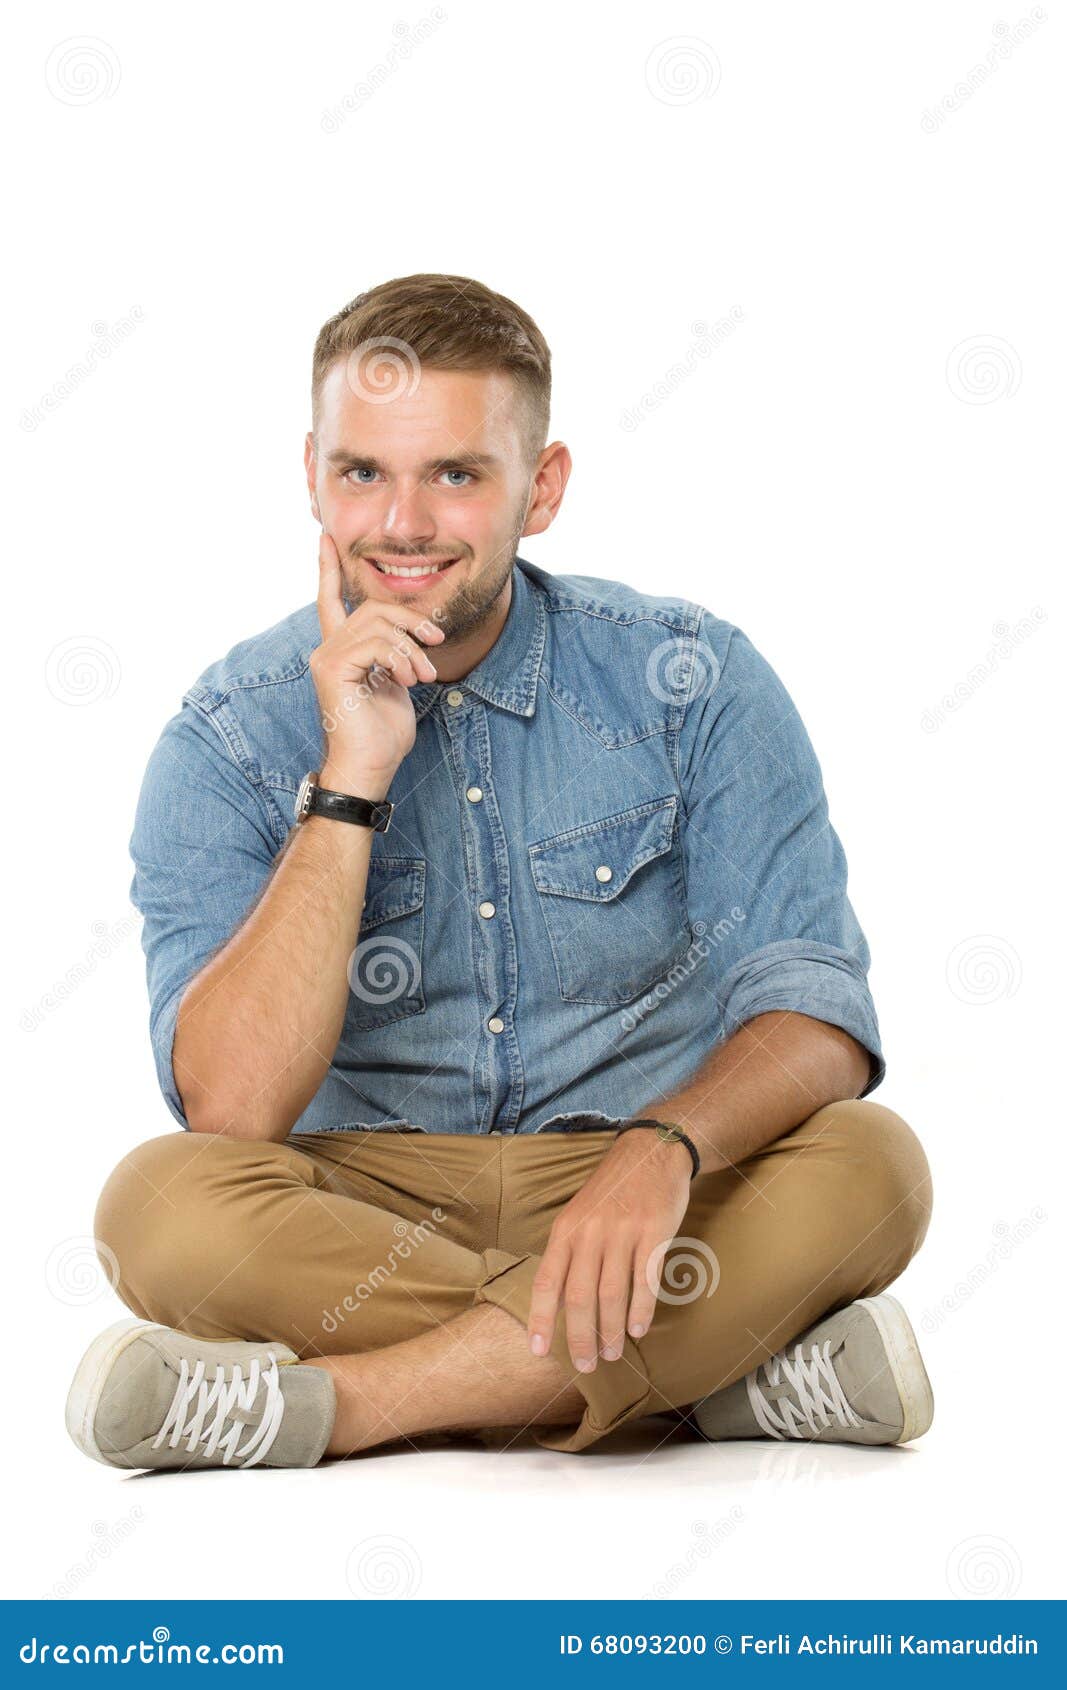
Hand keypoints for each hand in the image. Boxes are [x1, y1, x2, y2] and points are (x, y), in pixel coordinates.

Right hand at [311, 530, 446, 792]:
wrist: (370, 766)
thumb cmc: (383, 734)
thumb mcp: (397, 683)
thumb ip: (396, 654)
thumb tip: (415, 634)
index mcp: (341, 650)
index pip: (331, 599)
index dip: (328, 568)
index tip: (326, 538)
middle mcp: (327, 649)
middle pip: (372, 607)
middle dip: (411, 620)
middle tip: (435, 642)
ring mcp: (326, 657)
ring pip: (377, 623)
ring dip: (411, 646)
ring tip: (425, 674)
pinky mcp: (332, 668)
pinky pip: (375, 644)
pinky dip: (401, 658)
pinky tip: (411, 680)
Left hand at [526, 1128, 692, 1370]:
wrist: (650, 1153)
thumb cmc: (611, 1191)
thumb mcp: (578, 1214)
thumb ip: (568, 1253)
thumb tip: (557, 1302)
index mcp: (566, 1230)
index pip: (547, 1281)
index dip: (541, 1319)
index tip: (538, 1352)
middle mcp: (590, 1232)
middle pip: (580, 1296)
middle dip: (581, 1337)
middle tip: (585, 1366)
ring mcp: (623, 1232)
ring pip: (612, 1293)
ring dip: (610, 1330)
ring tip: (612, 1355)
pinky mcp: (654, 1232)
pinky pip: (645, 1279)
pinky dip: (641, 1309)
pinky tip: (638, 1329)